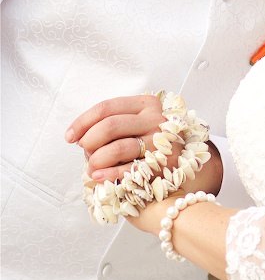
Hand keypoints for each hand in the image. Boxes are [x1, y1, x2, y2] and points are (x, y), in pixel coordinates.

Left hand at [68, 94, 224, 194]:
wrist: (180, 161)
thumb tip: (78, 137)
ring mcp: (161, 142)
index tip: (69, 137)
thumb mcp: (133, 124)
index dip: (82, 122)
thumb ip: (109, 124)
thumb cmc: (147, 142)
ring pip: (118, 147)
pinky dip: (108, 174)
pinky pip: (128, 169)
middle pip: (110, 125)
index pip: (106, 107)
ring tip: (92, 167)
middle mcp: (156, 119)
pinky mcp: (164, 165)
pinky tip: (98, 176)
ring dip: (97, 159)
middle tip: (86, 152)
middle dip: (90, 141)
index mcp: (146, 104)